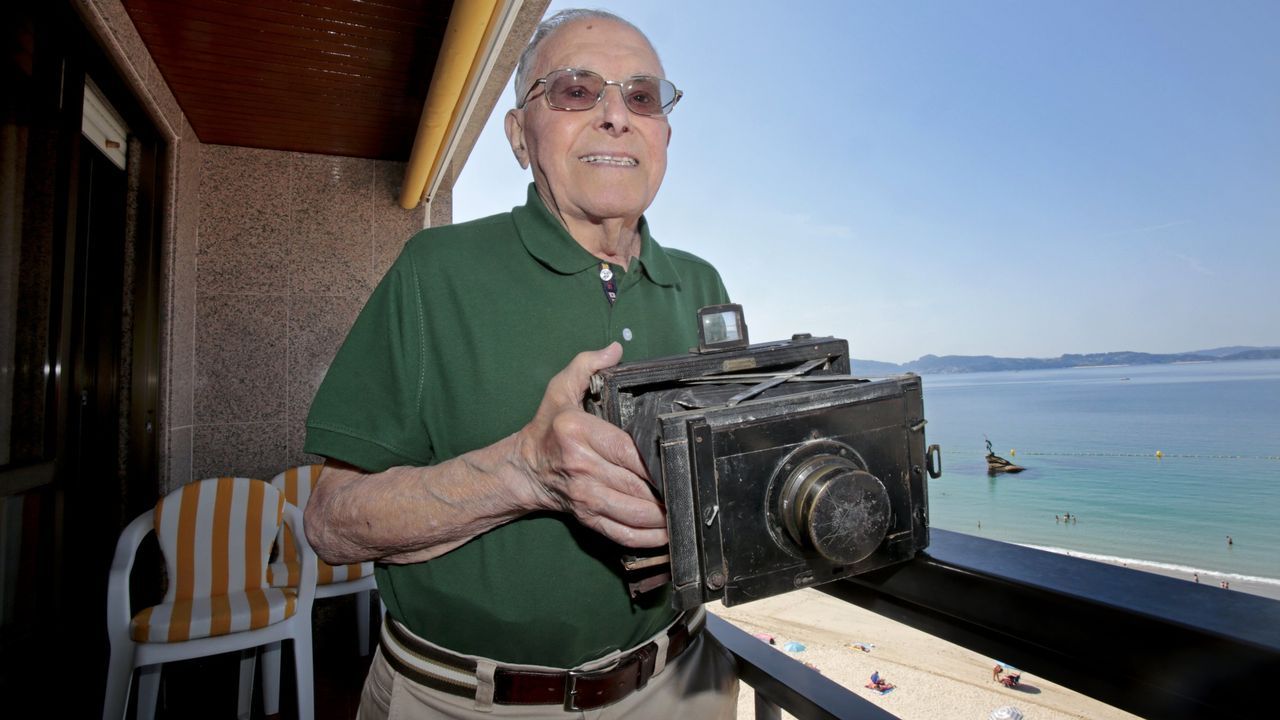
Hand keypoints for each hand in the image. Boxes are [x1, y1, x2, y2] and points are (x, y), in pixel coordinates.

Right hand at [516, 343, 667, 547]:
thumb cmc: (547, 428)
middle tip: (694, 485)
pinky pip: (623, 533)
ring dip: (664, 516)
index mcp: (577, 433)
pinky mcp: (588, 518)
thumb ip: (587, 365)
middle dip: (668, 489)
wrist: (524, 469)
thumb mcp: (560, 389)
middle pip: (635, 483)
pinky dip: (649, 538)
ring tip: (687, 511)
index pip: (625, 449)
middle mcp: (582, 467)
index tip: (680, 459)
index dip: (656, 459)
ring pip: (633, 512)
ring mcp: (585, 496)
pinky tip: (669, 533)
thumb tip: (616, 348)